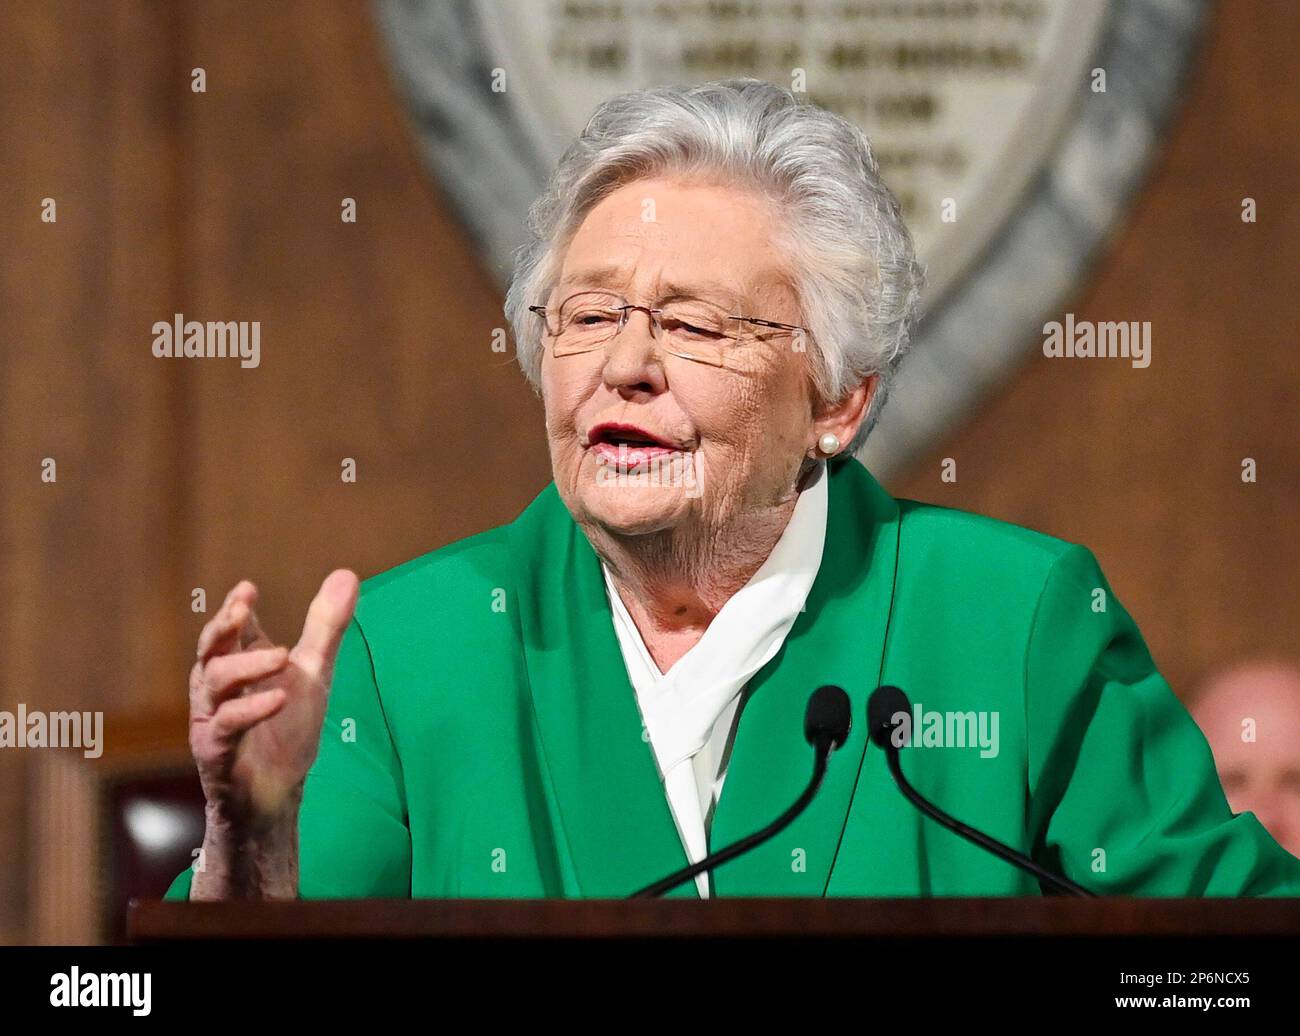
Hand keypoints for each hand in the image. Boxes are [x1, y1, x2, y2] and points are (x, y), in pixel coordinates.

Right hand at [188, 569, 358, 835]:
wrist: (278, 795)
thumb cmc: (287, 731)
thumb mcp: (314, 673)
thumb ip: (327, 627)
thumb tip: (348, 574)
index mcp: (239, 666)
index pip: (231, 630)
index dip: (235, 608)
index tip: (248, 589)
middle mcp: (218, 688)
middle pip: (210, 650)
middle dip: (222, 627)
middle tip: (240, 608)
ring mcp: (213, 719)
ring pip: (213, 682)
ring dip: (245, 666)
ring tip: (282, 656)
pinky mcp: (217, 751)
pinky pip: (227, 725)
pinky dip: (252, 709)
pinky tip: (278, 698)